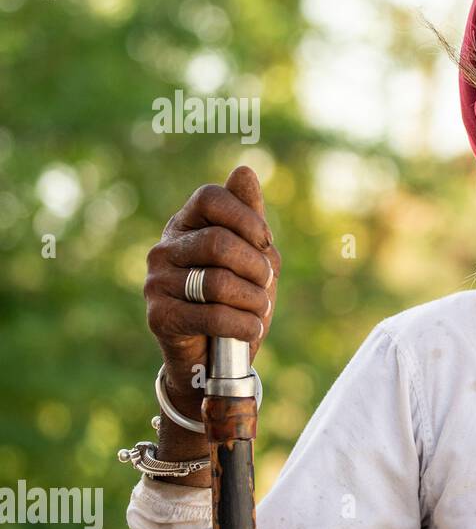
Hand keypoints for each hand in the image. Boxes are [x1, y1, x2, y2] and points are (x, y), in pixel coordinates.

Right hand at [143, 166, 279, 471]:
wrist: (213, 359)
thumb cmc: (237, 299)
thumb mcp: (253, 256)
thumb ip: (250, 217)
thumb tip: (244, 170)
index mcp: (185, 226)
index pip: (209, 197)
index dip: (246, 218)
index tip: (264, 243)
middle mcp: (163, 250)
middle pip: (220, 242)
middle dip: (256, 266)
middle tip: (266, 284)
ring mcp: (156, 283)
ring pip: (219, 281)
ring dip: (254, 300)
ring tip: (259, 310)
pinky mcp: (159, 318)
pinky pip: (212, 315)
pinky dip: (244, 324)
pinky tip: (251, 330)